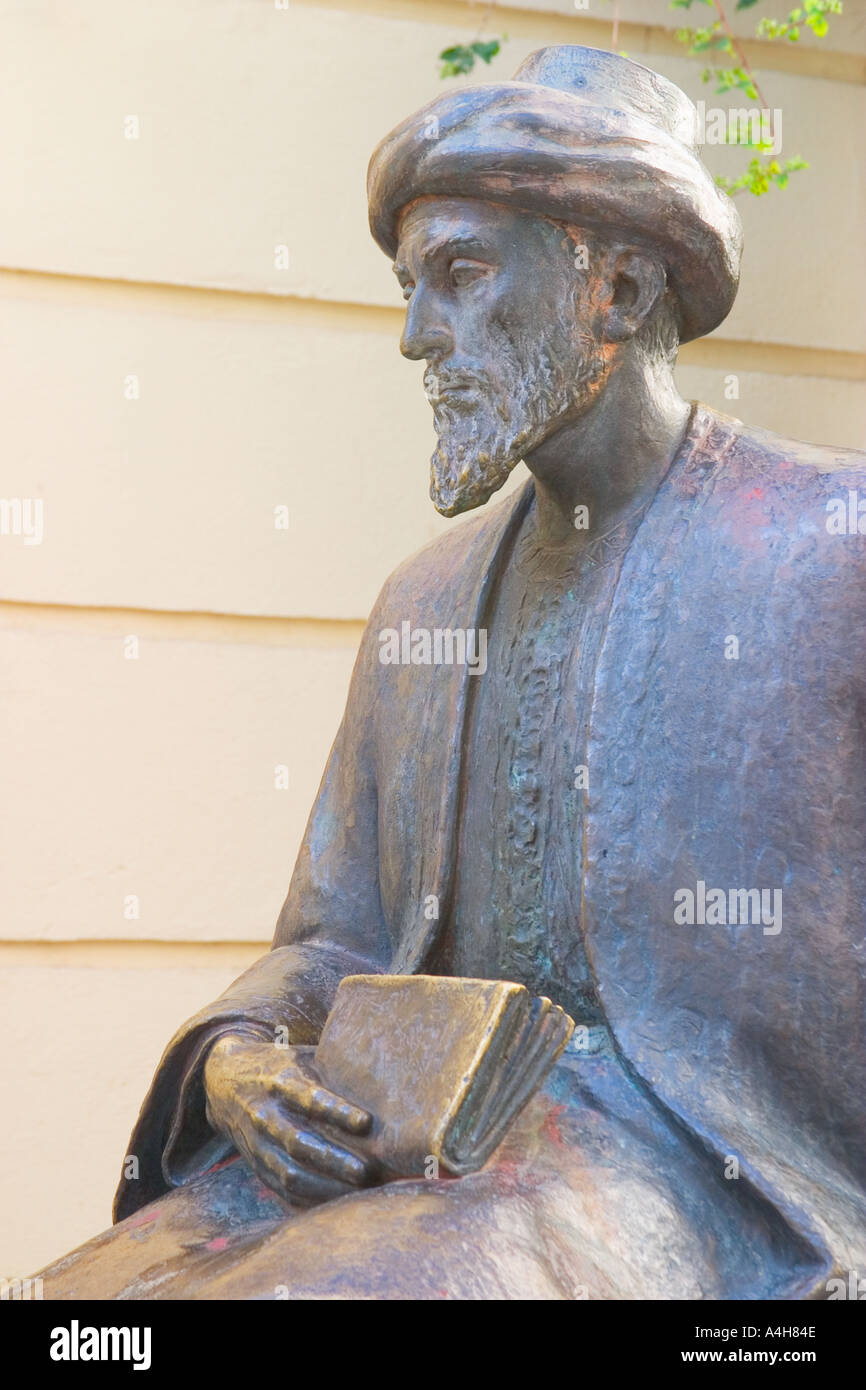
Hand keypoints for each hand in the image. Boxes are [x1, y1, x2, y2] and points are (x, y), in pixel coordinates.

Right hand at [203, 1033, 374, 1205]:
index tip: (367, 1123)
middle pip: (297, 1143)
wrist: (224, 1080)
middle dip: (333, 1160)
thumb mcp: (299, 1057)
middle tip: (366, 1170)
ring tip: (358, 1190)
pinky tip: (335, 1201)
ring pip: (287, 1173)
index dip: (337, 1112)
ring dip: (324, 1185)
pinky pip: (280, 1190)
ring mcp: (255, 1143)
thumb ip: (332, 1070)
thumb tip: (381, 1079)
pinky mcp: (254, 1165)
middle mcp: (263, 1113)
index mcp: (278, 1080)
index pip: (308, 1098)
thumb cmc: (279, 1066)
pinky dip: (307, 1200)